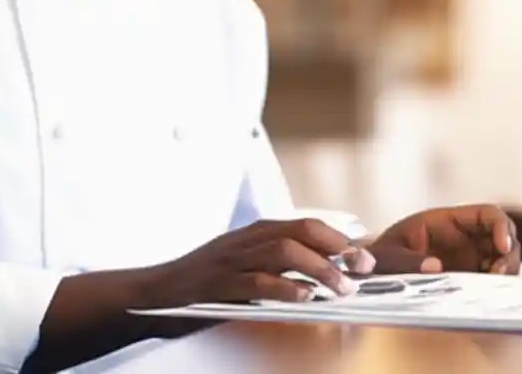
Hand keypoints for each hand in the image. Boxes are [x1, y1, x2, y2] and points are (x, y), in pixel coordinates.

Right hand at [141, 218, 364, 306]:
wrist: (157, 291)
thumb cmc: (207, 280)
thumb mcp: (246, 262)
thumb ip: (279, 264)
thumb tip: (323, 273)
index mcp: (258, 232)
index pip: (307, 224)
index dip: (340, 238)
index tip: (364, 256)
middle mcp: (249, 239)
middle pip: (302, 230)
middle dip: (338, 247)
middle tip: (362, 268)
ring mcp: (234, 259)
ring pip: (285, 252)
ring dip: (319, 268)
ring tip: (341, 287)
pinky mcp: (220, 282)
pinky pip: (258, 281)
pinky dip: (285, 288)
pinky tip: (304, 297)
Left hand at [362, 205, 520, 275]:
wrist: (372, 276)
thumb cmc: (379, 258)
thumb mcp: (386, 255)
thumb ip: (406, 260)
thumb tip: (434, 267)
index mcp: (447, 221)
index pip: (487, 214)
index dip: (500, 225)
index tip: (503, 246)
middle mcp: (464, 238)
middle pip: (504, 236)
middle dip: (509, 253)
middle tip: (498, 273)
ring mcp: (469, 259)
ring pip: (503, 258)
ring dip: (506, 270)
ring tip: (492, 285)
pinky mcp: (469, 279)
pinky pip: (493, 279)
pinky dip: (497, 286)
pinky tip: (487, 296)